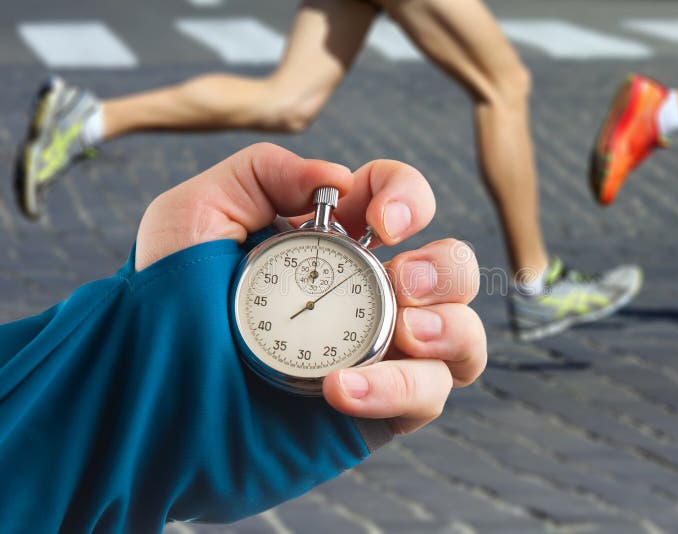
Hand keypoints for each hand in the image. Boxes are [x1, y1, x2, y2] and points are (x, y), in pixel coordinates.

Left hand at [136, 143, 486, 434]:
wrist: (145, 397)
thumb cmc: (164, 303)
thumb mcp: (197, 213)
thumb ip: (262, 172)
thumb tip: (336, 179)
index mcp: (335, 243)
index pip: (400, 200)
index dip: (408, 198)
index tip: (380, 222)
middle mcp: (367, 294)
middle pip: (452, 268)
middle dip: (444, 269)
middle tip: (402, 282)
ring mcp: (378, 353)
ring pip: (462, 337)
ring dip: (449, 328)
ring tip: (406, 332)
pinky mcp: (376, 410)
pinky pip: (426, 397)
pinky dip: (398, 388)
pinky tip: (339, 389)